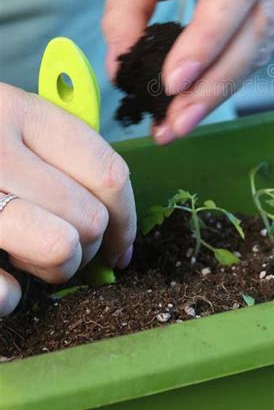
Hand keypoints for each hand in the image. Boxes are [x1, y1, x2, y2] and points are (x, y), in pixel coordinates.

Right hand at [0, 84, 135, 315]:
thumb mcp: (4, 121)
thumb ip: (54, 153)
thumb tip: (111, 222)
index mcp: (19, 112)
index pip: (107, 171)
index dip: (126, 218)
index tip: (121, 246)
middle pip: (89, 216)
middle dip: (87, 246)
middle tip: (64, 249)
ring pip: (60, 249)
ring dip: (55, 267)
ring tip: (33, 260)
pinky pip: (4, 291)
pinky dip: (9, 297)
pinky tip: (2, 283)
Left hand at [102, 0, 273, 142]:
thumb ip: (125, 7)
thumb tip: (122, 70)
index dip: (209, 38)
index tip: (172, 84)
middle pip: (261, 22)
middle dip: (216, 80)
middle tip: (175, 122)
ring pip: (267, 40)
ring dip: (224, 86)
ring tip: (181, 120)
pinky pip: (266, 41)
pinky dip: (232, 72)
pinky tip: (201, 96)